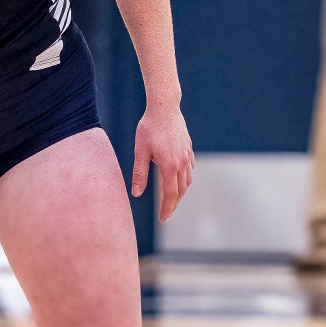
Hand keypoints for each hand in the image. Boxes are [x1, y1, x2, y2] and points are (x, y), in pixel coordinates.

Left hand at [131, 107, 194, 223]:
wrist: (164, 107)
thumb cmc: (149, 127)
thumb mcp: (140, 151)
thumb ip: (140, 173)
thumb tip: (136, 194)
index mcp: (169, 165)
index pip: (170, 194)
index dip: (167, 209)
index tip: (163, 219)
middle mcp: (181, 162)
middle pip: (181, 191)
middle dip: (174, 204)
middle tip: (166, 213)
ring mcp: (187, 155)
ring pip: (187, 180)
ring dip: (180, 192)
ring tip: (172, 199)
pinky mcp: (188, 148)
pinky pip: (189, 169)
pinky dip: (184, 178)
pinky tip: (178, 178)